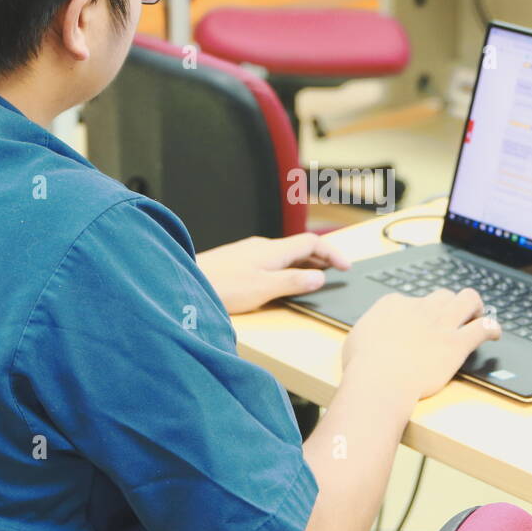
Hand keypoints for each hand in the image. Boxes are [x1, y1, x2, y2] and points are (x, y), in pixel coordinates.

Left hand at [196, 233, 350, 314]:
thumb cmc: (222, 287)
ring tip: (314, 277)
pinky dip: (287, 267)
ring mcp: (249, 252)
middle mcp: (263, 246)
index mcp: (274, 249)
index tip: (346, 267)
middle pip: (300, 246)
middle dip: (321, 257)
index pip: (312, 242)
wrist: (185, 284)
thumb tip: (320, 277)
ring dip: (304, 263)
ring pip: (285, 253)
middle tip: (336, 272)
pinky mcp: (238, 261)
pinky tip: (282, 281)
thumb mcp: (264, 288)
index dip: (333, 252)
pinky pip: (272, 260)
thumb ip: (293, 282)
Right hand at [342, 289, 500, 403]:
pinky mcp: (457, 343)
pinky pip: (483, 327)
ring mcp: (440, 323)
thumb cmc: (363, 366)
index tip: (422, 323)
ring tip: (479, 314)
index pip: (414, 299)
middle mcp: (420, 307)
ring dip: (476, 305)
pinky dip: (492, 328)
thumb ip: (371, 329)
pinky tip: (494, 333)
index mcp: (394, 303)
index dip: (420, 312)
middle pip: (443, 295)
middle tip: (454, 316)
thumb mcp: (357, 338)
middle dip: (450, 304)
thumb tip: (374, 333)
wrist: (379, 381)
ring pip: (468, 299)